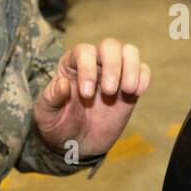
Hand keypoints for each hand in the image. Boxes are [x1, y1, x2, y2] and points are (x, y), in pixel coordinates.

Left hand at [33, 39, 149, 157]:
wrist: (76, 145)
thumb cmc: (58, 126)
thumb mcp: (46, 115)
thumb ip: (51, 98)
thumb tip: (63, 83)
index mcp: (71, 64)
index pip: (84, 51)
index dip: (87, 68)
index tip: (86, 94)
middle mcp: (95, 63)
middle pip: (110, 46)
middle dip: (113, 66)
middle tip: (109, 91)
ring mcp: (114, 74)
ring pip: (129, 52)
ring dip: (131, 68)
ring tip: (127, 90)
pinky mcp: (129, 87)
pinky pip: (143, 70)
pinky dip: (143, 77)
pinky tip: (136, 92)